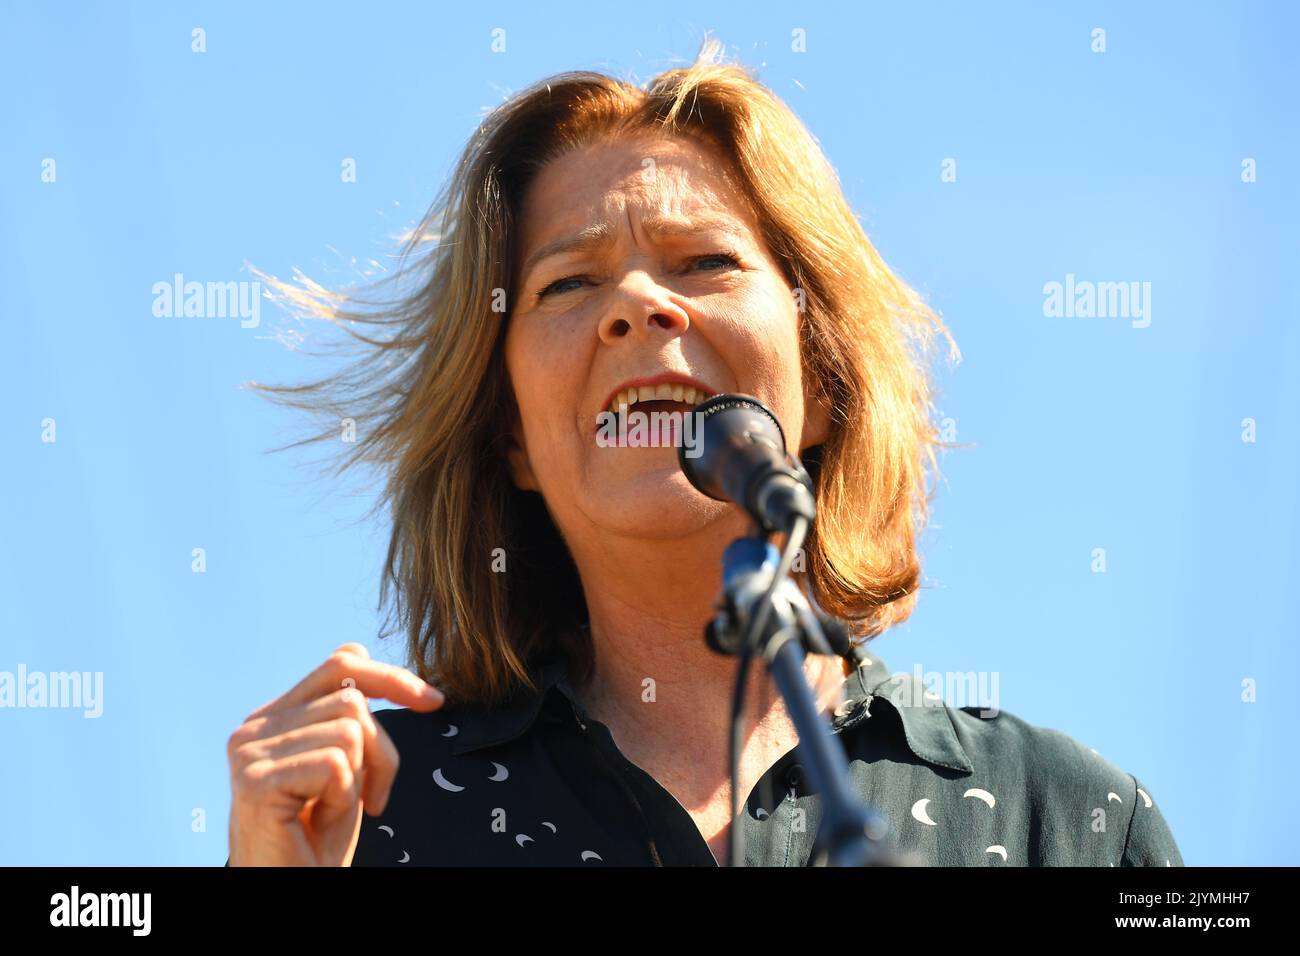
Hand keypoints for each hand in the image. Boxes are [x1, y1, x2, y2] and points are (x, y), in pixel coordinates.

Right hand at [226, 643, 443, 865]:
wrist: (286, 886)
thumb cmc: (316, 838)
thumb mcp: (344, 767)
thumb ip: (350, 720)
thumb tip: (394, 675)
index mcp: (274, 716)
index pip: (341, 664)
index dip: (392, 677)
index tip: (433, 700)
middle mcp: (254, 727)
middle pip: (354, 701)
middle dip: (383, 751)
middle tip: (374, 795)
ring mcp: (249, 752)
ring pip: (350, 731)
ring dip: (360, 780)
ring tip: (334, 810)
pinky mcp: (255, 780)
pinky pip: (335, 765)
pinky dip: (343, 798)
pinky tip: (318, 820)